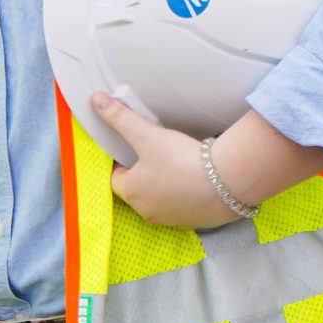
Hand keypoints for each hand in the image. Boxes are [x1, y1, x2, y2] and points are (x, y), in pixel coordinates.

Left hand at [90, 94, 236, 228]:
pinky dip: (184, 194)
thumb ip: (120, 118)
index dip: (124, 160)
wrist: (226, 182)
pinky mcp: (191, 221)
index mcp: (131, 192)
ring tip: (178, 164)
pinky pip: (180, 206)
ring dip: (163, 184)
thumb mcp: (147, 134)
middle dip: (144, 172)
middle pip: (137, 188)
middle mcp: (146, 210)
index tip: (136, 148)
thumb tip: (96, 101)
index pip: (116, 176)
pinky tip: (194, 178)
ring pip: (158, 198)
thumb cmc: (183, 161)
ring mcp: (170, 219)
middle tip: (158, 153)